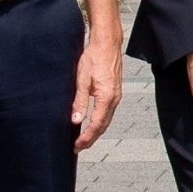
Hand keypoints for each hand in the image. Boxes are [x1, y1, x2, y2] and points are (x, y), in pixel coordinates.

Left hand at [71, 35, 122, 151]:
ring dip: (96, 130)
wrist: (107, 44)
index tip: (77, 145)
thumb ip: (79, 101)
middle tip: (79, 147)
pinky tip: (93, 122)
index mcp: (106, 98)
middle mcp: (114, 99)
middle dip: (91, 138)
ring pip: (107, 119)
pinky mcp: (115, 92)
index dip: (86, 137)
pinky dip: (100, 121)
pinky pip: (108, 112)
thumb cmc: (94, 58)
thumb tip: (76, 120)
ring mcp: (116, 95)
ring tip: (84, 138)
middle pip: (103, 125)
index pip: (96, 124)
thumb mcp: (81, 80)